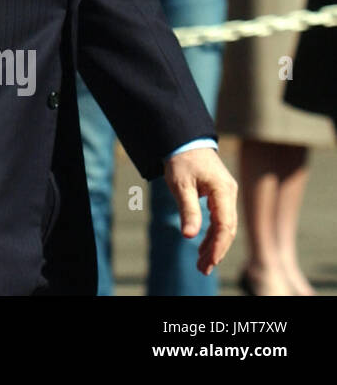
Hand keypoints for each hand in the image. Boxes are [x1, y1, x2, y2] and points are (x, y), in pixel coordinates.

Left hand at [163, 147, 237, 274]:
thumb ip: (188, 210)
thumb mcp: (180, 185)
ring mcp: (226, 194)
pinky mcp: (220, 195)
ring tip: (202, 263)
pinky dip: (212, 233)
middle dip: (216, 250)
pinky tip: (203, 246)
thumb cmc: (181, 160)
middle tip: (203, 269)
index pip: (225, 225)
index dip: (218, 245)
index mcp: (223, 191)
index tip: (208, 261)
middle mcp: (229, 194)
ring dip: (214, 244)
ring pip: (224, 226)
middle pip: (227, 228)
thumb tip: (188, 235)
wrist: (184, 140)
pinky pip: (220, 219)